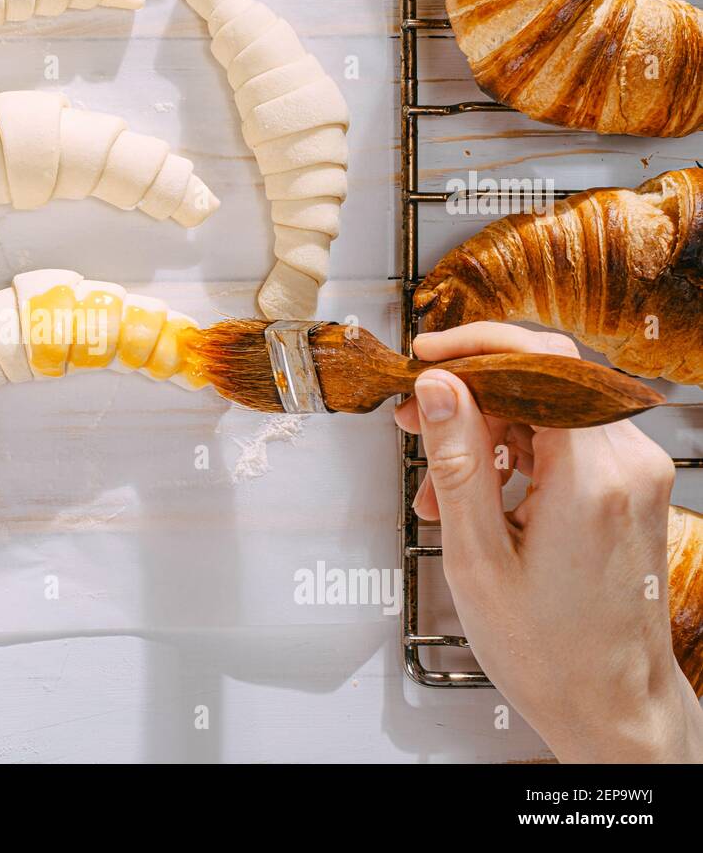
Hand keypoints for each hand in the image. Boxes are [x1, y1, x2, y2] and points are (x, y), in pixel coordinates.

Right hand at [395, 322, 702, 762]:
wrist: (612, 702)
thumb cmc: (550, 650)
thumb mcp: (478, 557)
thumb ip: (457, 462)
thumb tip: (437, 389)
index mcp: (591, 479)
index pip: (543, 362)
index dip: (478, 346)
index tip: (428, 356)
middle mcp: (626, 465)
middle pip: (541, 382)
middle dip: (469, 395)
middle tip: (413, 420)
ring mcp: (634, 475)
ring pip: (548, 411)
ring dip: (486, 434)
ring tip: (438, 487)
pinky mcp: (629, 488)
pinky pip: (564, 442)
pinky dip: (514, 456)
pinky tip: (477, 497)